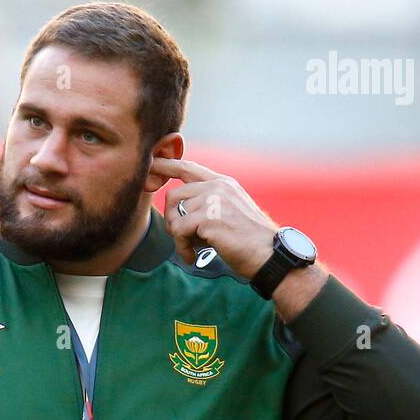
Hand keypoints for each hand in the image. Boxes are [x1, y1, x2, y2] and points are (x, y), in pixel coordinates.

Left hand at [149, 156, 278, 276]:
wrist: (269, 254)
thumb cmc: (249, 240)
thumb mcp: (230, 212)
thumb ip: (209, 204)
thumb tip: (181, 211)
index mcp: (222, 183)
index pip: (188, 167)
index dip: (166, 165)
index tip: (151, 163)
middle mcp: (218, 187)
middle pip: (173, 195)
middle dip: (172, 220)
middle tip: (182, 239)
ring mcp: (214, 201)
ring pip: (175, 216)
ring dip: (178, 238)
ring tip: (191, 249)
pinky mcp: (209, 218)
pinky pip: (179, 232)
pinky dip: (182, 248)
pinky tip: (192, 256)